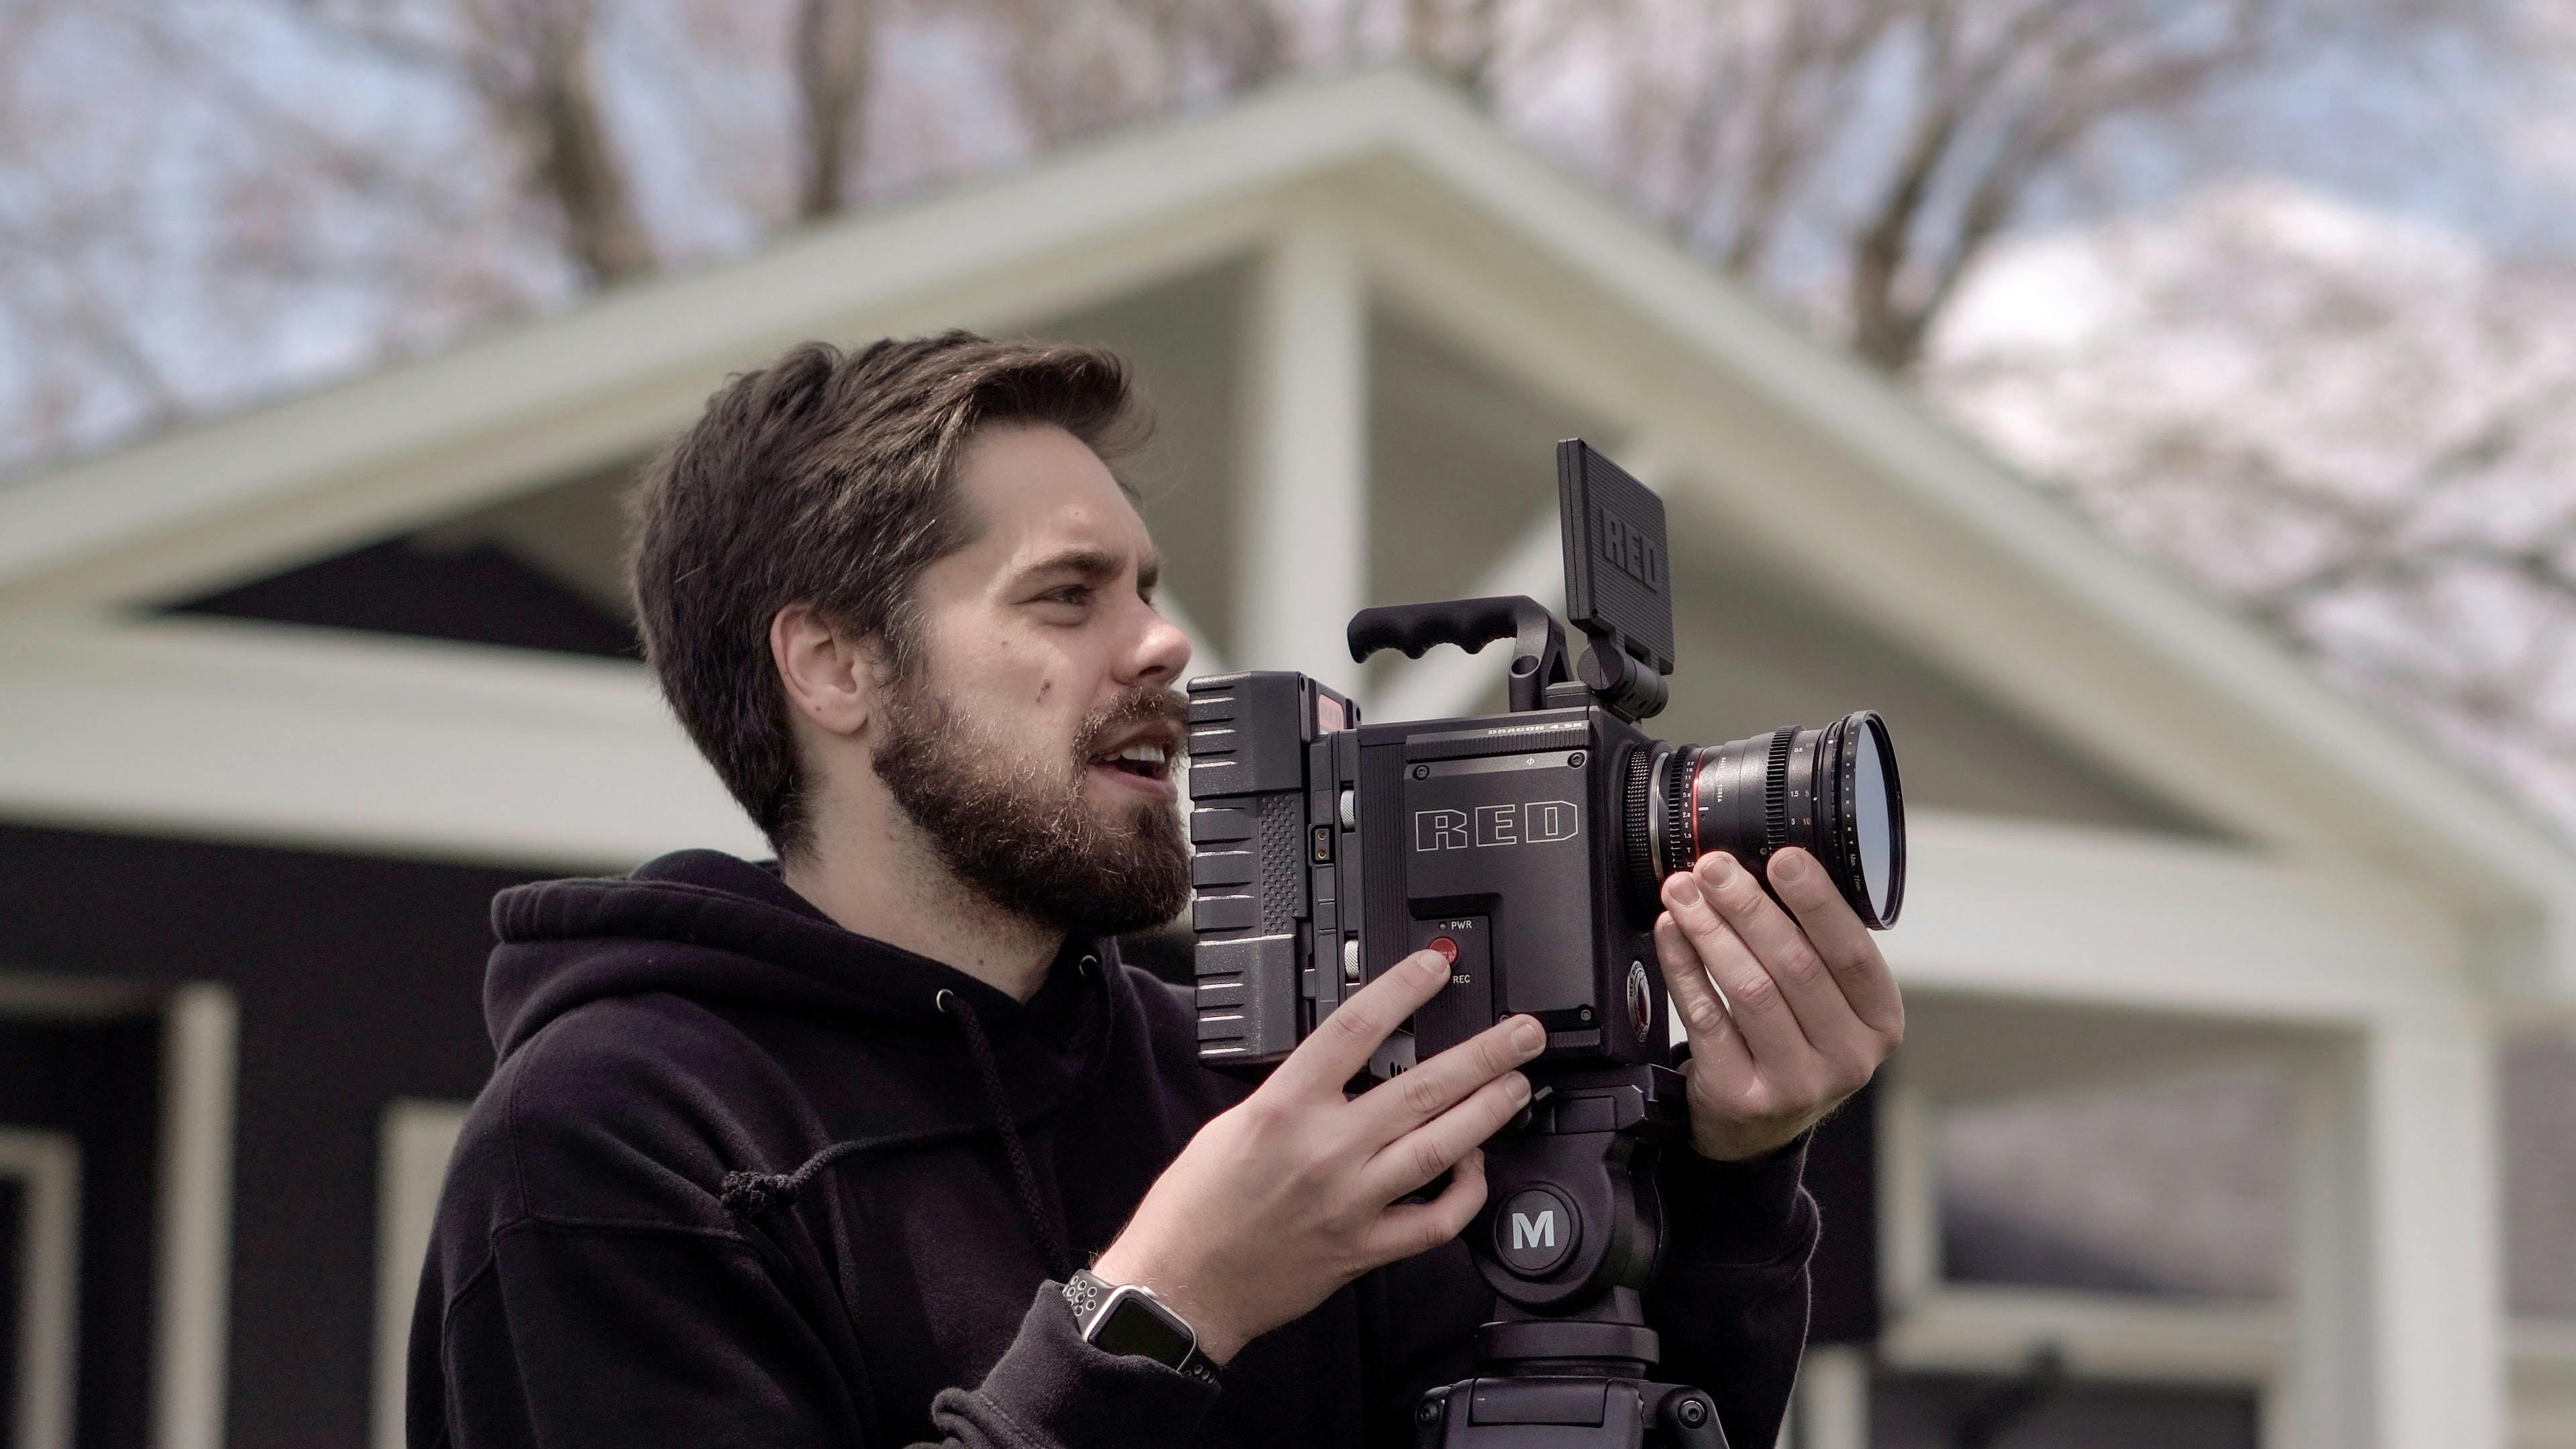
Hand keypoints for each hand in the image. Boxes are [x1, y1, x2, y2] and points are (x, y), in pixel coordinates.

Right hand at [1092, 950, 1542, 1363]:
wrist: (1180, 1285)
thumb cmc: (1197, 1206)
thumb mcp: (1234, 1122)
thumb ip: (1294, 1093)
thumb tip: (1345, 1068)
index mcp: (1283, 1107)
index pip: (1355, 1029)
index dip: (1403, 989)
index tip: (1437, 966)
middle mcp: (1325, 1150)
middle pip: (1422, 1088)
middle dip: (1484, 1055)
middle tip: (1523, 1032)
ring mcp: (1352, 1202)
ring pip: (1441, 1149)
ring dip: (1489, 1112)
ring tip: (1518, 1085)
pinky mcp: (1365, 1250)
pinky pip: (1435, 1221)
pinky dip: (1465, 1192)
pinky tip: (1474, 1168)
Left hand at [1654, 847, 1904, 1161]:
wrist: (1757, 1130)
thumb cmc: (1795, 1046)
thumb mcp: (1829, 1007)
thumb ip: (1815, 949)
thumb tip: (1766, 868)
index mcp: (1879, 1022)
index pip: (1853, 954)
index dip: (1818, 902)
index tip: (1783, 859)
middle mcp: (1847, 1058)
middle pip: (1796, 966)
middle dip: (1749, 906)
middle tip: (1715, 867)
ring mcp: (1795, 1084)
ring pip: (1749, 989)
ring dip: (1711, 930)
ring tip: (1684, 892)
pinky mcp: (1741, 1095)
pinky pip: (1706, 1018)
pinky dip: (1684, 967)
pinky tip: (1672, 933)